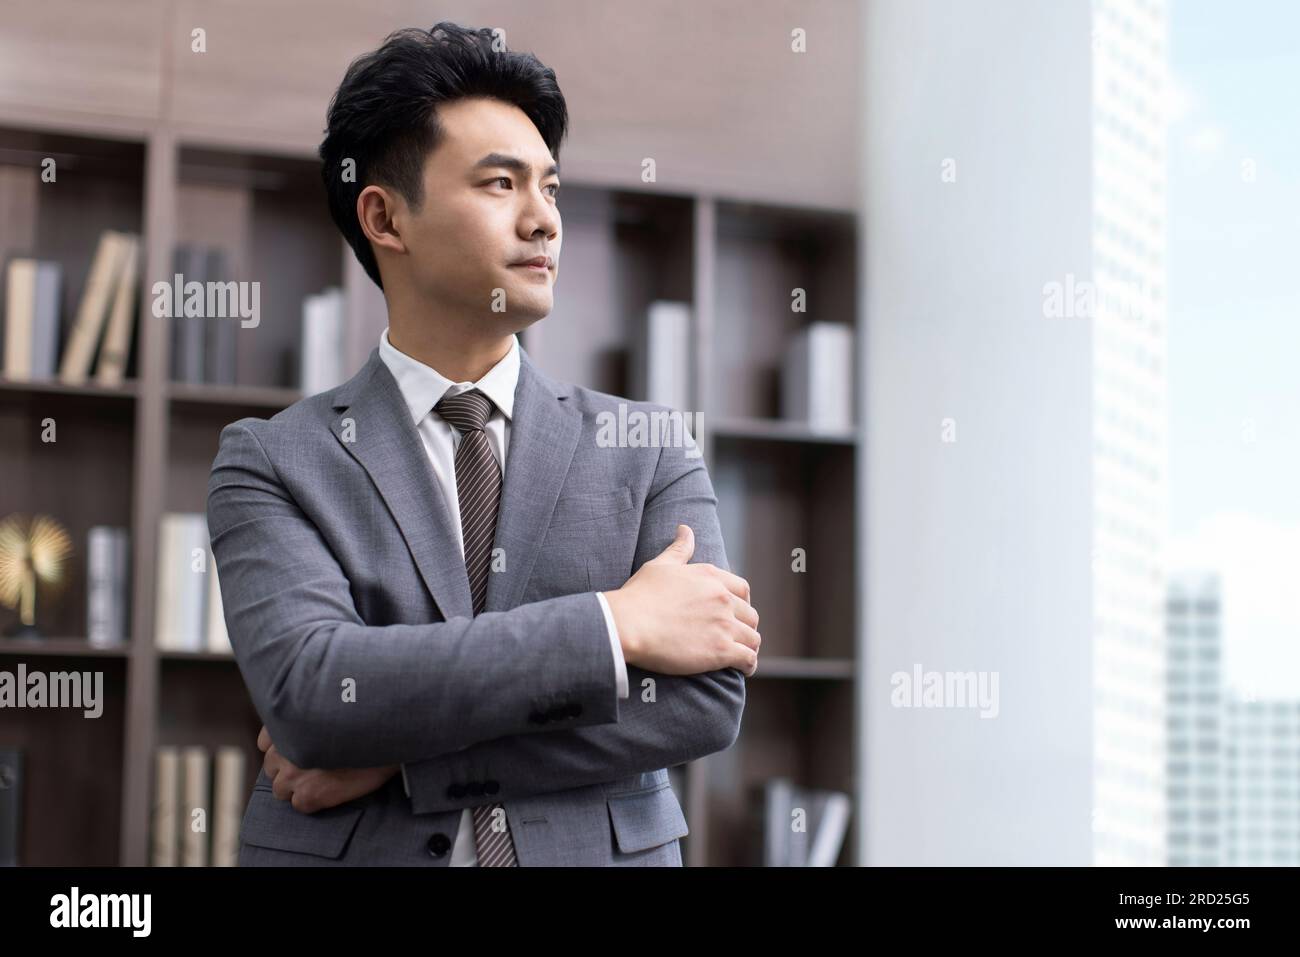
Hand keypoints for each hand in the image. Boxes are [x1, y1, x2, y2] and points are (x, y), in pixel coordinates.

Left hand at [257, 725, 398, 813]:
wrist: (386, 740)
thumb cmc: (361, 722)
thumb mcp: (326, 709)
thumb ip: (305, 718)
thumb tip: (297, 728)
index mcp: (286, 727)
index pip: (265, 743)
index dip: (281, 748)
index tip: (296, 749)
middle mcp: (283, 751)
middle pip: (272, 767)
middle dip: (288, 768)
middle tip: (313, 766)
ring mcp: (293, 775)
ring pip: (280, 789)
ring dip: (296, 787)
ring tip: (321, 780)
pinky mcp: (308, 796)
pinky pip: (299, 805)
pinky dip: (312, 801)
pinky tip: (330, 790)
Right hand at [603, 524, 759, 676]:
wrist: (628, 624)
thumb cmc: (639, 595)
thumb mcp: (660, 565)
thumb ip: (679, 548)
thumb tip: (685, 529)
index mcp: (711, 577)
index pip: (742, 589)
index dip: (742, 602)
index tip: (737, 612)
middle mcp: (722, 599)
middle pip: (750, 615)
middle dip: (746, 626)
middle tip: (737, 636)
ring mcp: (724, 625)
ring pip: (753, 637)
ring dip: (749, 646)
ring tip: (743, 654)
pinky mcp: (721, 651)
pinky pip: (748, 658)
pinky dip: (749, 664)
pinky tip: (744, 669)